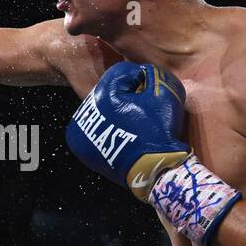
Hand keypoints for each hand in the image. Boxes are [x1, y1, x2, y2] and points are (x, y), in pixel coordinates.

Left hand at [66, 61, 190, 199]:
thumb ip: (154, 73)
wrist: (152, 172)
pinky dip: (107, 126)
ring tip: (135, 123)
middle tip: (143, 109)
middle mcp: (85, 111)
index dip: (141, 79)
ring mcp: (80, 131)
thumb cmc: (160, 132)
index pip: (121, 72)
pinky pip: (95, 126)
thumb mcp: (164, 93)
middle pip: (108, 90)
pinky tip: (123, 133)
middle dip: (126, 94)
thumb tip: (143, 72)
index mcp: (102, 95)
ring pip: (100, 108)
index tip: (151, 92)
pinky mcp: (81, 146)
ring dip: (116, 109)